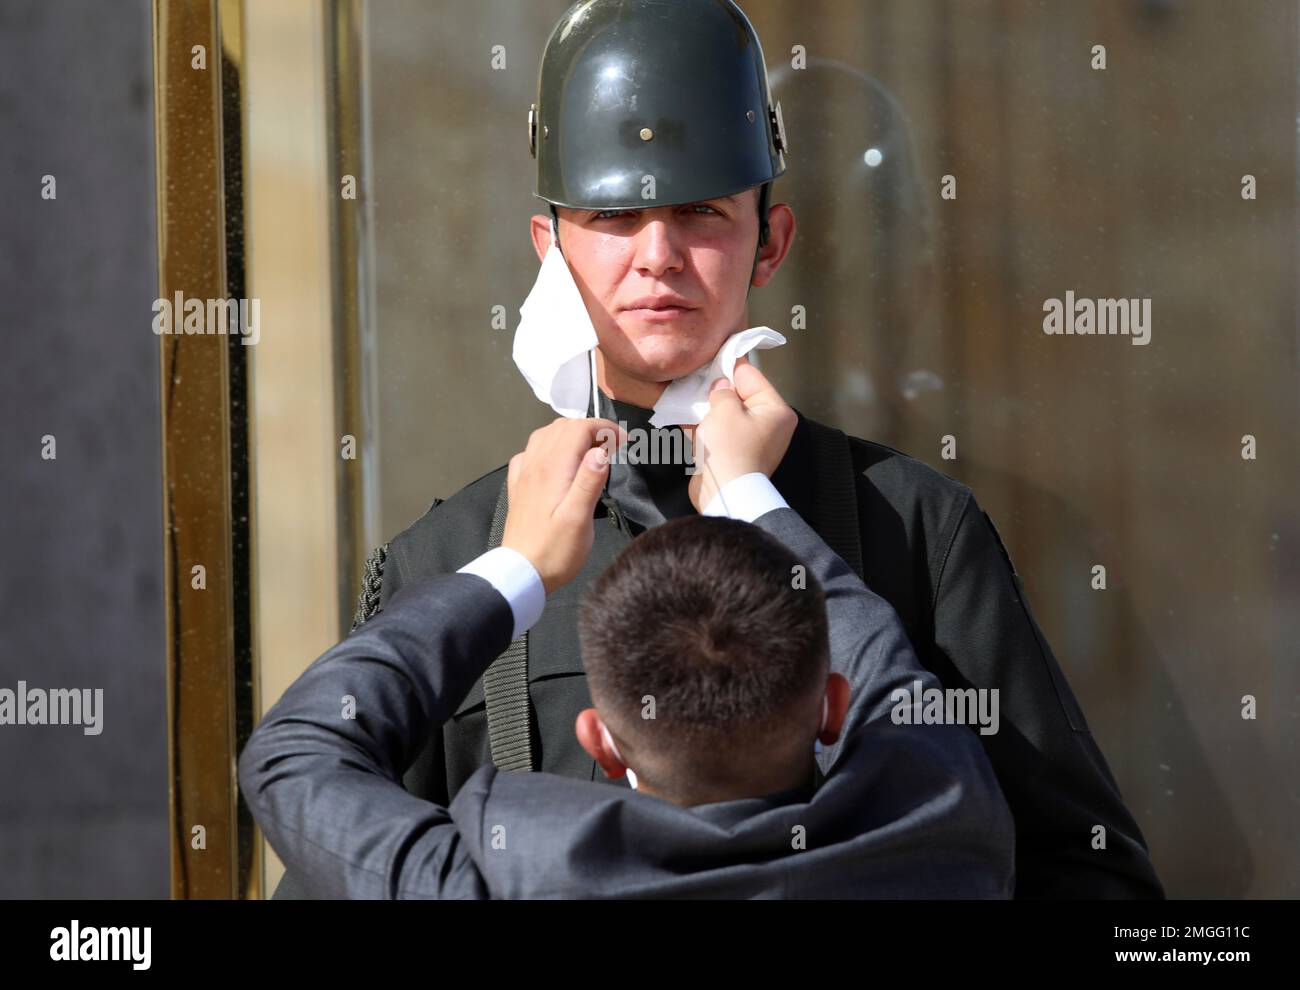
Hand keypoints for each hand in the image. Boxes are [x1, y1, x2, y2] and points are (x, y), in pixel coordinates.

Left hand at [502, 417, 618, 593]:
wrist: (522, 573)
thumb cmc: (555, 551)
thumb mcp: (579, 519)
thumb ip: (590, 482)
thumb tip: (601, 451)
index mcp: (553, 469)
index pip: (580, 429)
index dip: (605, 429)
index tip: (623, 443)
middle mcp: (535, 464)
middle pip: (563, 427)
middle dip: (591, 430)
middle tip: (612, 448)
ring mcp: (525, 474)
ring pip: (546, 435)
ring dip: (571, 435)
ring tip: (590, 452)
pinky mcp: (519, 486)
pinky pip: (532, 452)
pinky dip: (550, 446)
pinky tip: (559, 462)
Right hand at [686, 358, 796, 511]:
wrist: (723, 494)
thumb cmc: (730, 450)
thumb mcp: (724, 409)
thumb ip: (721, 390)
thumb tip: (719, 385)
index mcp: (775, 410)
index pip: (750, 375)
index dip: (727, 366)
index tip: (709, 357)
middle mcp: (767, 424)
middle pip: (738, 394)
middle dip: (715, 388)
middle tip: (695, 378)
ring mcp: (750, 440)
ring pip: (725, 413)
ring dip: (706, 406)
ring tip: (687, 396)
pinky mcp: (734, 453)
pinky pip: (718, 431)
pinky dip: (704, 425)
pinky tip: (684, 415)